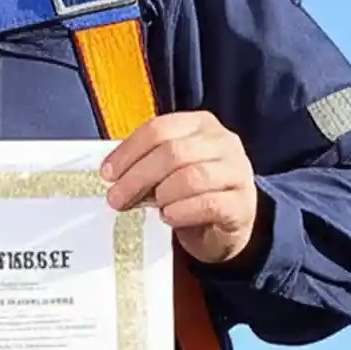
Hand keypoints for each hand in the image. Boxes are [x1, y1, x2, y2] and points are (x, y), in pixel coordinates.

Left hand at [101, 111, 260, 264]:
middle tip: (116, 199)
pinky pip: (208, 204)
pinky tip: (169, 217)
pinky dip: (181, 212)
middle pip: (173, 152)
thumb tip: (112, 176)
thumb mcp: (168, 171)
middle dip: (137, 177)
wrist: (228, 224)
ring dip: (162, 195)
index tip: (107, 174)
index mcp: (200, 125)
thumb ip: (146, 165)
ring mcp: (237, 172)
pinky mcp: (242, 204)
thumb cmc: (191, 193)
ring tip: (151, 208)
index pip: (159, 129)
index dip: (128, 151)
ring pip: (191, 177)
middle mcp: (223, 142)